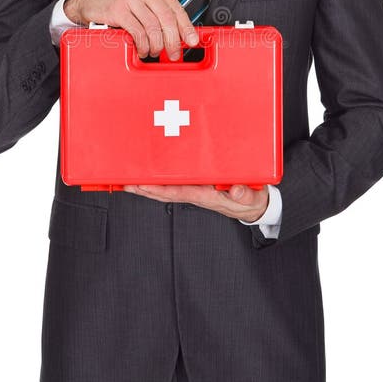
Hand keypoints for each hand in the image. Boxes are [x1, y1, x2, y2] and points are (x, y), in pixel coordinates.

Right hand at [64, 0, 198, 60]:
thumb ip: (160, 11)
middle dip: (173, 41)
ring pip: (153, 27)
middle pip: (167, 18)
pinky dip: (143, 45)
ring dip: (157, 45)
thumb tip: (181, 33)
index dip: (186, 28)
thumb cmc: (119, 1)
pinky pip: (138, 32)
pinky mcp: (117, 9)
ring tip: (154, 52)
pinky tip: (142, 50)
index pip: (176, 8)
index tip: (192, 41)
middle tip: (174, 54)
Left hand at [123, 183, 268, 221]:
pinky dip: (160, 180)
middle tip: (126, 183)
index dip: (159, 189)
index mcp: (206, 196)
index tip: (143, 185)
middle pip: (166, 192)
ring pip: (167, 188)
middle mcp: (197, 193)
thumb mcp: (253, 198)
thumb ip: (245, 195)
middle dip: (145, 189)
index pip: (179, 192)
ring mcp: (196, 190)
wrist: (256, 205)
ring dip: (148, 186)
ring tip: (130, 181)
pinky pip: (175, 183)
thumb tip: (235, 191)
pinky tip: (150, 175)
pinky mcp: (198, 185)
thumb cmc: (252, 200)